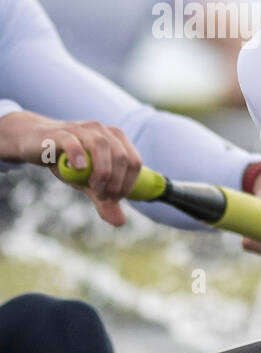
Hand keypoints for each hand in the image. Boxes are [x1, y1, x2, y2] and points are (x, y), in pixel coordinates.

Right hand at [0, 110, 141, 226]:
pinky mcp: (60, 133)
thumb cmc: (67, 162)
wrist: (34, 143)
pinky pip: (73, 142)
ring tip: (93, 187)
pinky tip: (79, 169)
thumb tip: (120, 223)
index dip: (128, 184)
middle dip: (115, 181)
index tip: (114, 198)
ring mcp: (82, 129)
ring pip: (101, 145)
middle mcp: (103, 131)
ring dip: (102, 171)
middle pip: (121, 156)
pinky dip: (79, 155)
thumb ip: (104, 200)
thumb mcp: (87, 183)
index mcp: (116, 139)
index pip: (134, 162)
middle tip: (101, 196)